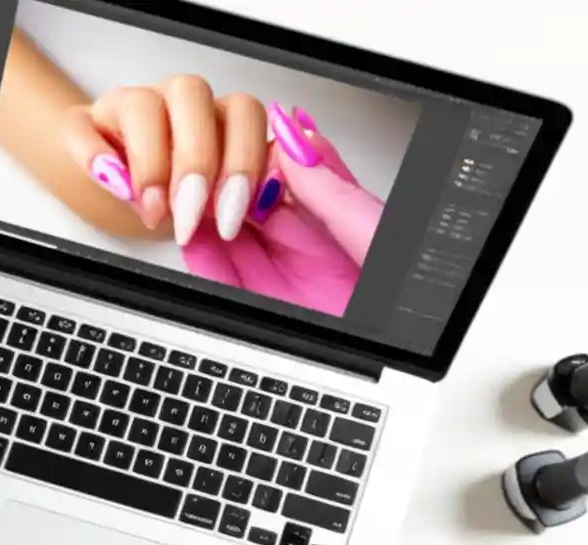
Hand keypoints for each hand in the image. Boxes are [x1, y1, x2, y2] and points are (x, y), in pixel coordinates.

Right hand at [62, 77, 269, 244]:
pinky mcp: (81, 128)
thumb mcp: (225, 206)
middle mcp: (176, 103)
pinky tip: (115, 186)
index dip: (245, 159)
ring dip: (151, 162)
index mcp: (220, 116)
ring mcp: (126, 109)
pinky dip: (96, 158)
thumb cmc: (181, 204)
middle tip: (194, 216)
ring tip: (154, 211)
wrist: (121, 202)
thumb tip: (280, 187)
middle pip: (192, 95)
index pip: (243, 111)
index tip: (239, 213)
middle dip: (197, 162)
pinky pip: (81, 129)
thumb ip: (253, 192)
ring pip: (142, 105)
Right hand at [181, 105, 384, 315]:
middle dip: (223, 185)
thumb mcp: (370, 234)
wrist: (393, 361)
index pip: (286, 178)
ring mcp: (279, 284)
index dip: (258, 159)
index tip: (238, 144)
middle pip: (249, 206)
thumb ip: (334, 191)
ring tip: (187, 196)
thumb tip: (297, 140)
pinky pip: (219, 284)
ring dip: (204, 217)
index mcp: (338, 225)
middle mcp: (306, 252)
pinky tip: (188, 235)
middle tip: (202, 169)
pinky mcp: (259, 315)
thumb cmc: (400, 308)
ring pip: (228, 240)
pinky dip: (200, 259)